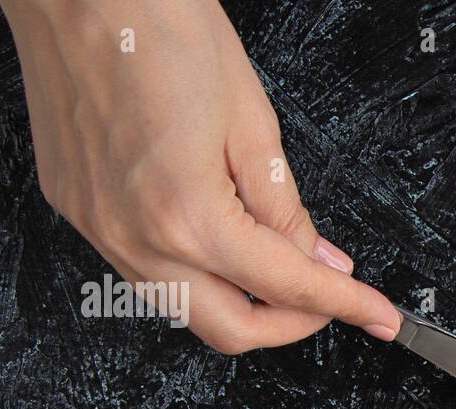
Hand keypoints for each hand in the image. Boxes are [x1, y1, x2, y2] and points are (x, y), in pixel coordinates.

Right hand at [0, 0, 398, 352]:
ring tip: (280, 267)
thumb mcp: (251, 121)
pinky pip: (146, 271)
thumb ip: (285, 208)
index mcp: (187, 216)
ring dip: (241, 303)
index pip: (287, 288)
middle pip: (230, 330)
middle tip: (327, 297)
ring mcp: (100, 230)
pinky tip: (223, 240)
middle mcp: (136, 238)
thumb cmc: (156, 26)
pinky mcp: (78, 212)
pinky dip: (196, 272)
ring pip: (185, 308)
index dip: (344, 306)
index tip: (377, 316)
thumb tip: (317, 260)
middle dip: (290, 324)